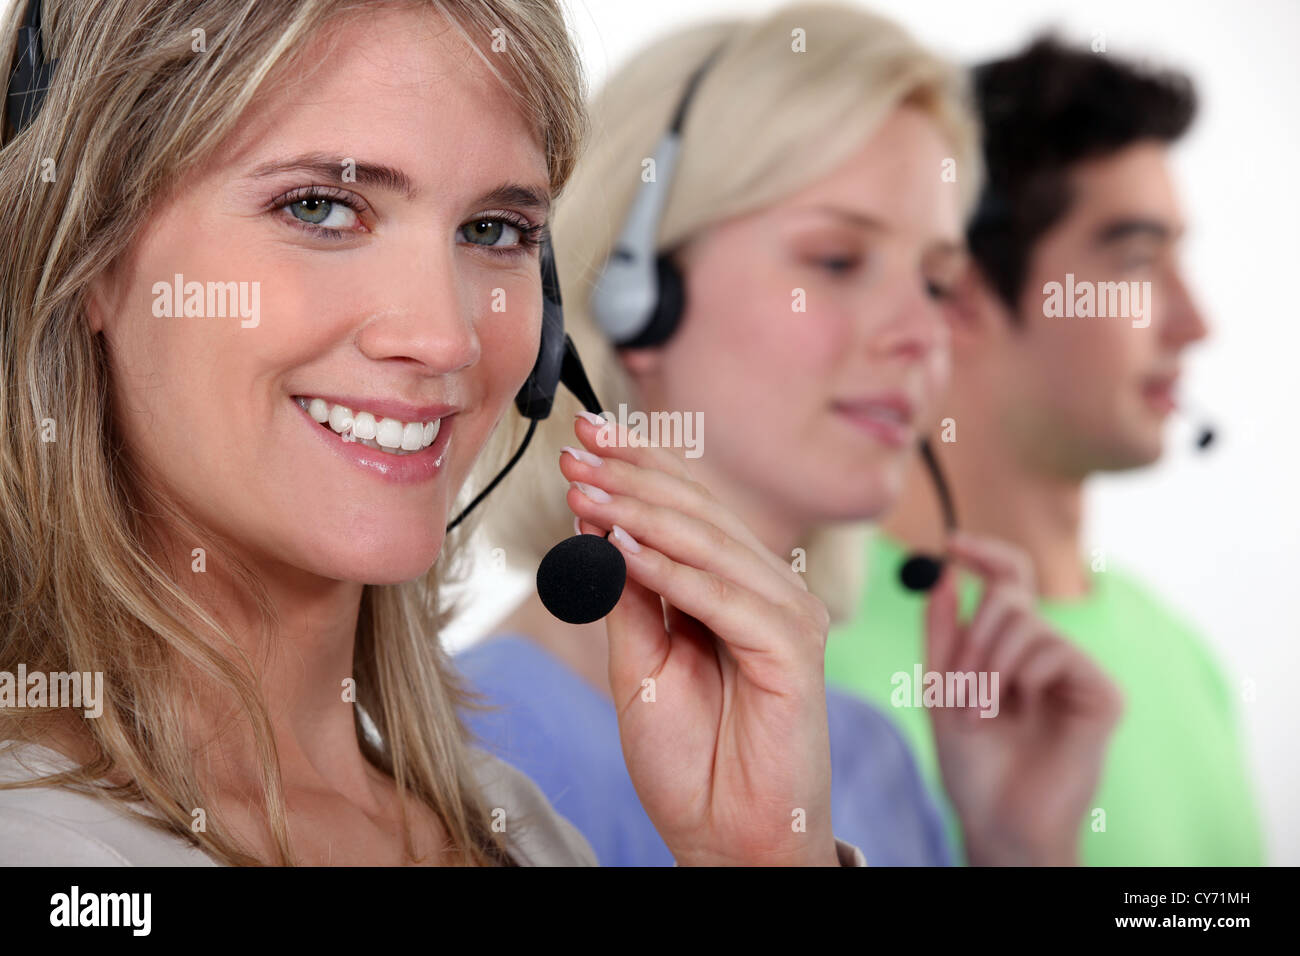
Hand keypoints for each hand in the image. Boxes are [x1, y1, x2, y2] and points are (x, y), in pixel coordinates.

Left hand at [559, 413, 839, 865]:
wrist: (726, 835)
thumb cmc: (690, 755)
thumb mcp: (640, 663)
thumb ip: (627, 595)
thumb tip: (596, 523)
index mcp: (735, 587)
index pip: (688, 508)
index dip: (640, 466)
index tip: (585, 435)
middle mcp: (768, 591)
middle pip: (699, 513)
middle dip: (632, 477)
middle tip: (576, 449)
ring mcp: (786, 617)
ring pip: (709, 546)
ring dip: (640, 513)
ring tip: (584, 489)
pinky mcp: (794, 651)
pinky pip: (724, 599)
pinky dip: (670, 571)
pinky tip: (621, 548)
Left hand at [925, 532, 1123, 865]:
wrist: (996, 817)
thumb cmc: (971, 760)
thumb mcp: (941, 686)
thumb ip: (942, 628)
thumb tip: (945, 571)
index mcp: (1011, 645)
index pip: (1008, 578)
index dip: (984, 552)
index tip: (952, 542)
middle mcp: (1048, 650)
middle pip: (1010, 594)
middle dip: (971, 636)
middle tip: (956, 683)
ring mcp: (1077, 669)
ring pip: (1025, 623)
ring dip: (987, 665)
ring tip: (981, 711)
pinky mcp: (1102, 692)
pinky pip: (1054, 650)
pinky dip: (1021, 677)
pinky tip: (1020, 713)